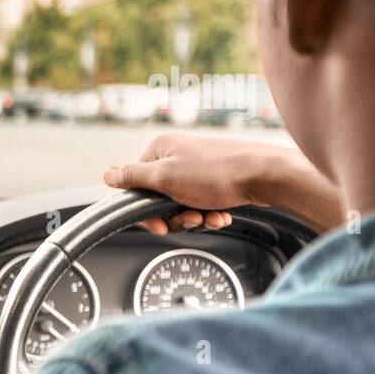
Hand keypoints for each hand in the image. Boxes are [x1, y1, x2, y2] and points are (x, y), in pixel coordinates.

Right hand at [102, 134, 290, 234]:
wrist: (268, 177)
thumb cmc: (219, 174)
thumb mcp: (165, 178)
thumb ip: (132, 178)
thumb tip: (106, 175)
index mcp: (160, 149)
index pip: (136, 186)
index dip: (147, 211)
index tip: (159, 225)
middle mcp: (177, 155)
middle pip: (159, 198)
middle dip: (174, 216)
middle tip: (190, 218)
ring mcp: (197, 167)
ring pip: (181, 204)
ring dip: (194, 217)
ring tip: (209, 216)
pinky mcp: (215, 180)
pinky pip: (201, 203)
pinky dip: (210, 214)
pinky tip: (220, 215)